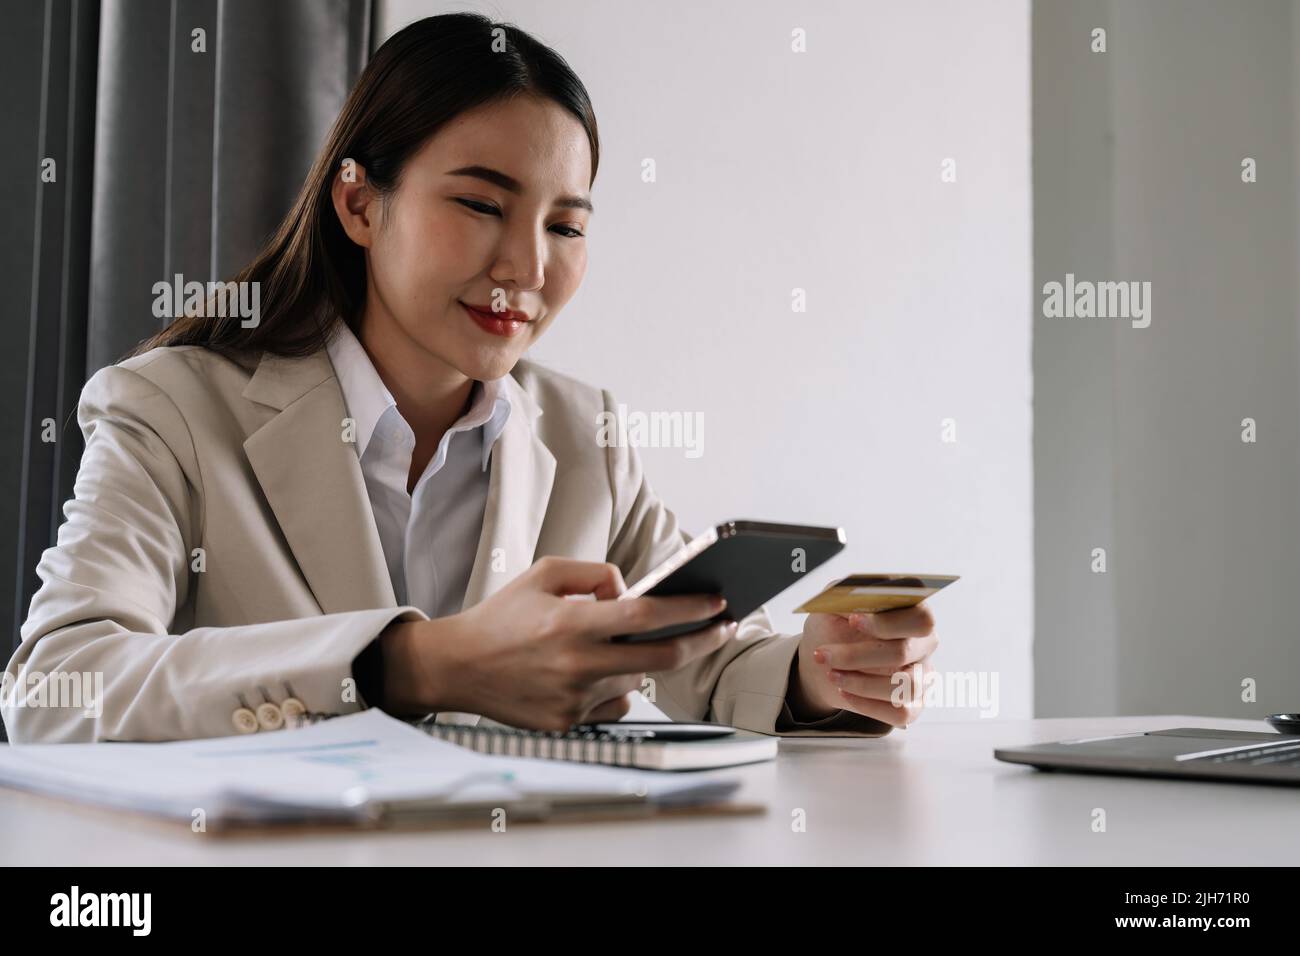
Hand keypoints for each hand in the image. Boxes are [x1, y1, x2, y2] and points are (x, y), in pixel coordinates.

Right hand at [392, 556, 736, 731]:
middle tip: (722, 626)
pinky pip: (616, 706)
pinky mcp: (567, 724)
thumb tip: (631, 590)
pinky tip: (596, 673)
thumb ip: (594, 573)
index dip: (690, 610)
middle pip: (660, 659)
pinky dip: (617, 688)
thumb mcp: (544, 573)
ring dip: (644, 661)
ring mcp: (573, 699)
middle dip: (701, 641)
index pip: (646, 616)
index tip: (718, 603)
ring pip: (637, 681)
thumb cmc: (502, 616)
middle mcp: (576, 664)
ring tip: (624, 645)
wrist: (456, 667)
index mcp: (570, 623)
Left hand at [789, 602, 937, 727]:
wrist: (828, 659)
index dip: (888, 622)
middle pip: (904, 652)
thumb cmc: (835, 625)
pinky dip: (868, 704)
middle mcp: (924, 644)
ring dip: (861, 683)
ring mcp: (923, 676)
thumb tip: (852, 604)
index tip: (853, 621)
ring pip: (905, 686)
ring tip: (832, 674)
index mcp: (913, 611)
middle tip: (823, 655)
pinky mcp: (914, 704)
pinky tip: (844, 692)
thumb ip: (845, 597)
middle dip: (858, 655)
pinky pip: (901, 713)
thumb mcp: (833, 604)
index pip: (920, 617)